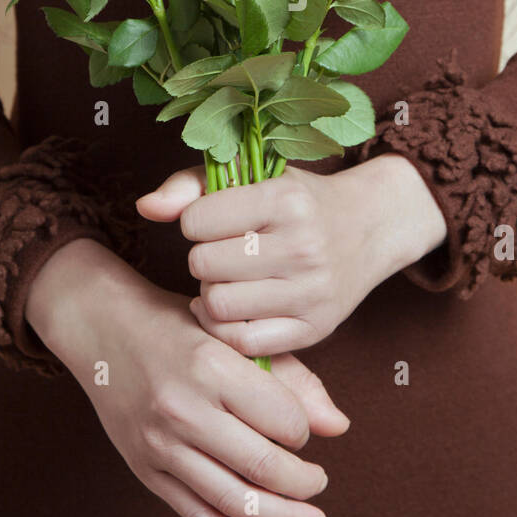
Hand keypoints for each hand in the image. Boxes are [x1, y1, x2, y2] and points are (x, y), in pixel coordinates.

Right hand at [25, 238, 349, 516]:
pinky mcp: (147, 471)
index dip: (305, 431)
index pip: (282, 419)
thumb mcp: (235, 333)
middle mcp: (184, 409)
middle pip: (262, 467)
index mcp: (211, 364)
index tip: (304, 429)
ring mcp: (161, 445)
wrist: (102, 328)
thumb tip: (338, 427)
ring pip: (234, 500)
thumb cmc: (178, 325)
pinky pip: (198, 516)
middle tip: (320, 482)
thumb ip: (291, 377)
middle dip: (305, 483)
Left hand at [137, 154, 447, 356]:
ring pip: (219, 305)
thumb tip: (145, 208)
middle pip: (203, 265)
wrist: (371, 225)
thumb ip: (192, 185)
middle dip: (203, 259)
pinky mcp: (316, 327)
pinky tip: (237, 308)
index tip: (213, 220)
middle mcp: (302, 244)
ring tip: (230, 279)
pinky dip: (228, 328)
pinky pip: (244, 342)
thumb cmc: (299, 199)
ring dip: (213, 293)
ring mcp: (312, 290)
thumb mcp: (253, 175)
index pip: (197, 221)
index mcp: (284, 198)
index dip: (195, 221)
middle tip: (222, 253)